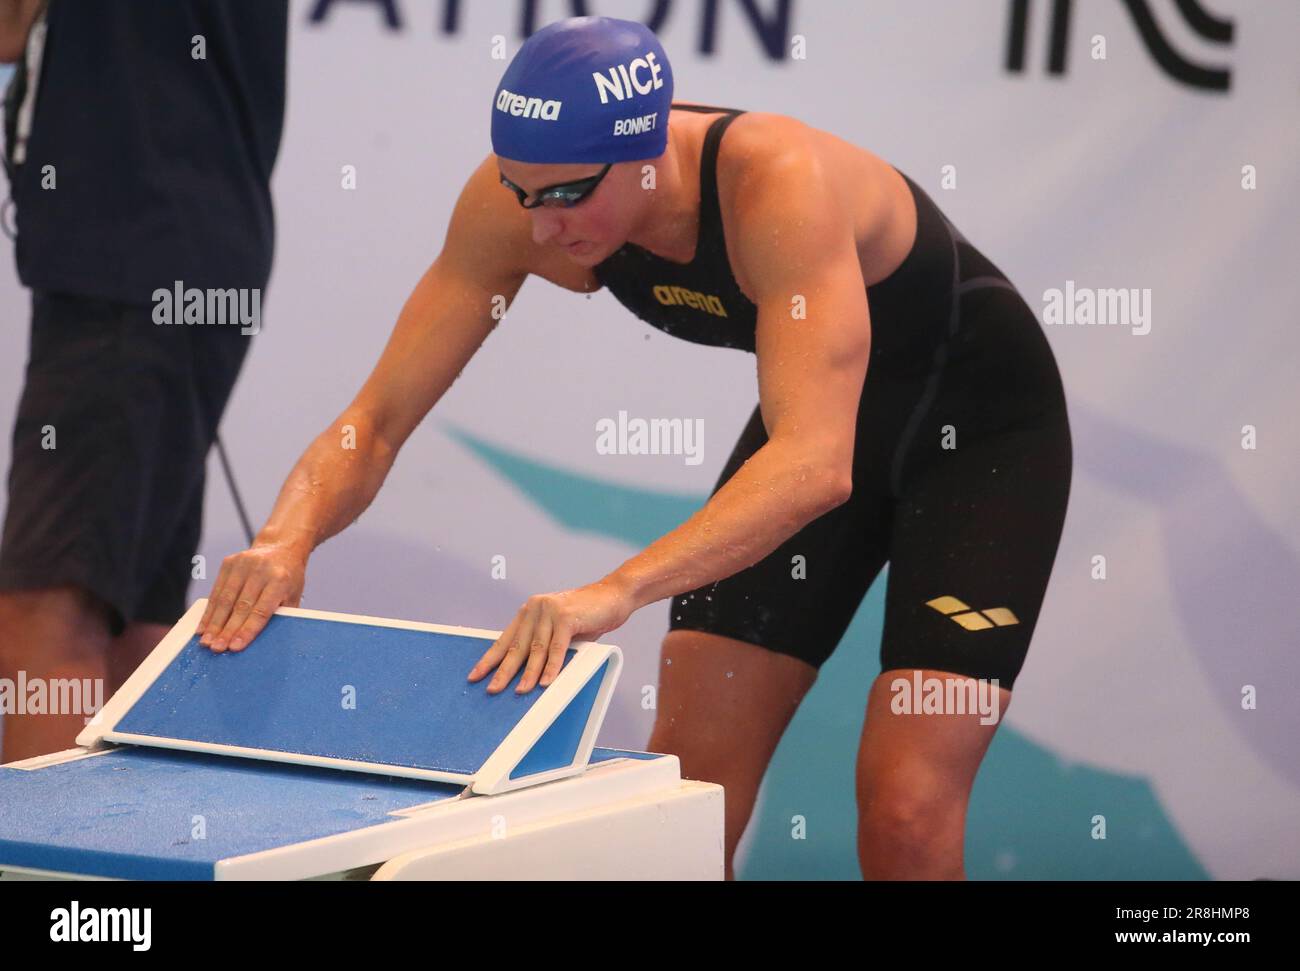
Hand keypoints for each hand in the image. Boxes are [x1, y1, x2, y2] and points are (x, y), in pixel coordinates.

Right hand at [195, 542, 307, 651]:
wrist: (281, 547)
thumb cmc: (289, 579)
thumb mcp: (293, 596)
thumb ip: (281, 616)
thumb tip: (264, 644)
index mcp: (280, 580)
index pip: (261, 610)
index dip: (247, 630)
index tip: (235, 647)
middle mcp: (261, 570)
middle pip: (240, 606)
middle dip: (226, 630)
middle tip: (216, 648)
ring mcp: (243, 564)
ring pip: (224, 599)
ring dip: (213, 623)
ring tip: (206, 641)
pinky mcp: (229, 562)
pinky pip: (216, 590)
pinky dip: (209, 610)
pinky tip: (203, 626)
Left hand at [469, 579, 633, 693]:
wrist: (614, 595)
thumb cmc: (588, 616)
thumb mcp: (560, 630)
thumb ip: (545, 644)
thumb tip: (529, 673)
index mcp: (529, 611)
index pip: (505, 640)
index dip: (490, 659)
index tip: (475, 675)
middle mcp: (535, 608)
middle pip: (516, 647)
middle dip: (503, 671)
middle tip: (492, 689)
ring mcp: (550, 611)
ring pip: (536, 650)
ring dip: (527, 674)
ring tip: (519, 692)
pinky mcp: (566, 617)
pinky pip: (557, 648)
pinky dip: (551, 667)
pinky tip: (545, 682)